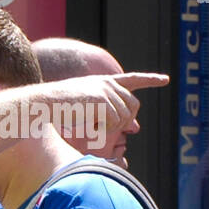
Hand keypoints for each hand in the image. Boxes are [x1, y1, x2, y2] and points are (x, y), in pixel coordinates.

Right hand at [35, 72, 167, 146]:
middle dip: (126, 120)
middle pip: (133, 105)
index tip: (164, 80)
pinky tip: (91, 126)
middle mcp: (108, 84)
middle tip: (106, 129)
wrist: (44, 102)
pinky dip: (105, 129)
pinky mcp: (103, 102)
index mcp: (103, 81)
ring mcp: (106, 92)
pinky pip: (115, 122)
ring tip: (92, 126)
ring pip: (125, 116)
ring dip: (112, 127)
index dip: (150, 79)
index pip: (132, 79)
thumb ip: (105, 109)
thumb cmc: (59, 107)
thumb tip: (130, 125)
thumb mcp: (84, 103)